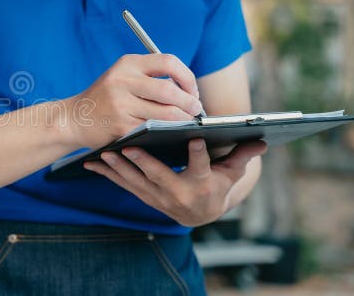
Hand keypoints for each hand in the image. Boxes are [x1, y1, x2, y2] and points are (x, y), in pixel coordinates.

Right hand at [66, 54, 202, 148]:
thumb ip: (150, 77)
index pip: (168, 62)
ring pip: (166, 113)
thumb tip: (188, 89)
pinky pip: (154, 128)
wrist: (74, 118)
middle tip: (196, 109)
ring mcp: (121, 104)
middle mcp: (123, 80)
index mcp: (128, 64)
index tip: (192, 89)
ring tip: (187, 120)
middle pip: (169, 90)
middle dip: (190, 102)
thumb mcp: (122, 77)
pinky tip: (169, 131)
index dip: (187, 77)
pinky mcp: (121, 125)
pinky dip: (167, 131)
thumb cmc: (106, 98)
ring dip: (183, 119)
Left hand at [84, 139, 266, 226]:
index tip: (197, 138)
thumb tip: (262, 139)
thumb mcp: (231, 173)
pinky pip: (123, 185)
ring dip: (119, 168)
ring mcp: (158, 197)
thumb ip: (242, 155)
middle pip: (160, 176)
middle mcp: (178, 193)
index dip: (200, 154)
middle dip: (144, 162)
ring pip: (136, 181)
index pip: (202, 167)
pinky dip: (107, 174)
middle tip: (130, 146)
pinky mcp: (144, 196)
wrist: (201, 214)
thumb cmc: (216, 185)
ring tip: (104, 153)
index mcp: (201, 184)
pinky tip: (91, 163)